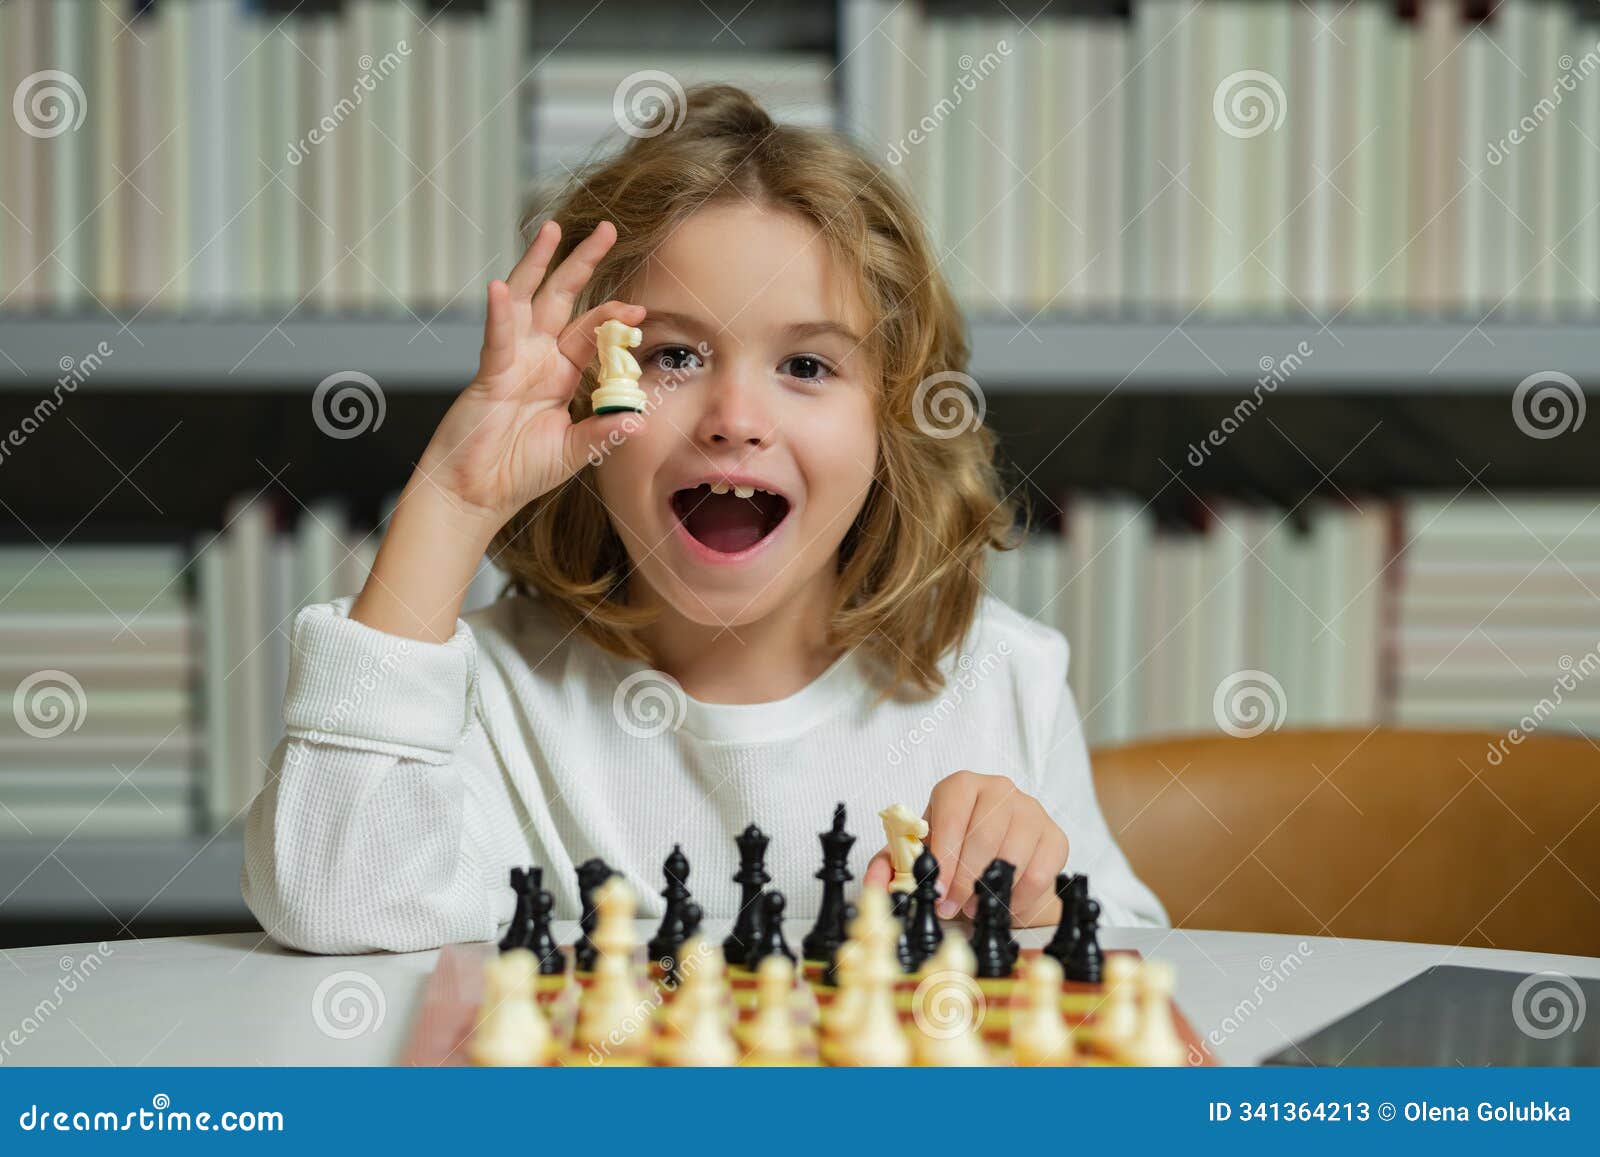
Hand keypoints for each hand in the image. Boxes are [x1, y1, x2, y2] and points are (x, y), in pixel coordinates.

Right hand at [416, 218, 647, 534]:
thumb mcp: (572, 451)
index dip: (614, 317)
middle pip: (562, 298)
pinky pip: (496, 340)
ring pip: (525, 301)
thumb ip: (603, 432)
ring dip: (537, 265)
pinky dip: (498, 315)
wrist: (477, 493)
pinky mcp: (489, 375)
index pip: (591, 332)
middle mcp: (536, 357)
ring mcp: (511, 361)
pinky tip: (499, 287)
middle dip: (583, 263)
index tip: (640, 311)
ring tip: (551, 230)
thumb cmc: (519, 471)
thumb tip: (639, 419)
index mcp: (559, 372)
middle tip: (608, 229)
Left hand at [864, 771, 1069, 926]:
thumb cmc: (955, 849)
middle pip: (984, 836)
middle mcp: (998, 788)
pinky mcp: (1055, 836)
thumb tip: (877, 878)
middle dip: (964, 880)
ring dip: (991, 891)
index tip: (935, 891)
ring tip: (975, 907)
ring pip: (1013, 856)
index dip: (943, 859)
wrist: (999, 854)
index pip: (952, 818)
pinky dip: (1018, 899)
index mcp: (960, 786)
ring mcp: (1031, 810)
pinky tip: (1002, 906)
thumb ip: (894, 862)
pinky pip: (1039, 874)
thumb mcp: (921, 850)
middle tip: (952, 906)